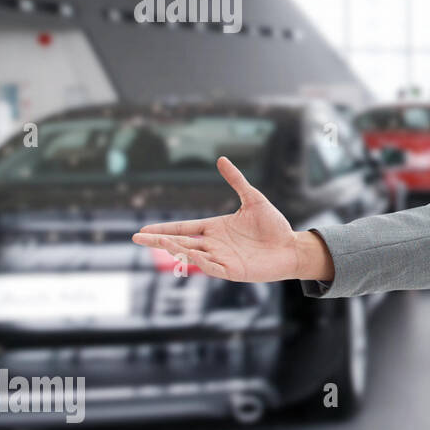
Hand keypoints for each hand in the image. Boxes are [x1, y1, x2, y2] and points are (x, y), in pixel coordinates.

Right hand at [131, 156, 326, 281]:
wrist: (292, 247)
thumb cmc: (274, 225)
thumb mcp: (254, 199)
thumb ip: (237, 181)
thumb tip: (221, 159)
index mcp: (216, 228)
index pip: (184, 228)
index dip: (165, 228)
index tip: (144, 229)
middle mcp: (215, 244)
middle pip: (181, 242)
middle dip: (160, 240)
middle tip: (137, 237)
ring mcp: (222, 258)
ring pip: (192, 255)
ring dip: (176, 249)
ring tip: (160, 242)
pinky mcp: (233, 271)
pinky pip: (212, 267)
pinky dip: (201, 262)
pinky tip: (190, 255)